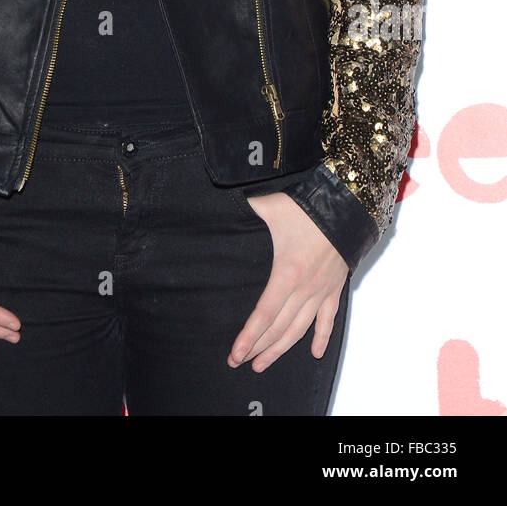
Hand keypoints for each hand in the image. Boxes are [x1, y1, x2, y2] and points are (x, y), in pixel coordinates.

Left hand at [228, 191, 347, 371]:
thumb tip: (224, 205)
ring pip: (299, 330)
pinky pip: (328, 320)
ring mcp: (321, 291)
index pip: (263, 314)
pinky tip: (315, 353)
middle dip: (257, 348)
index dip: (248, 336)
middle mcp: (304, 289)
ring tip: (262, 364)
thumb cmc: (307, 207)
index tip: (235, 354)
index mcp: (286, 273)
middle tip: (238, 362)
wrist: (346, 207)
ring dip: (280, 349)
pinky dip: (322, 337)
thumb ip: (245, 209)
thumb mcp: (270, 206)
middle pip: (278, 328)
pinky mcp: (334, 289)